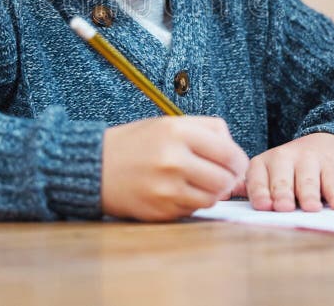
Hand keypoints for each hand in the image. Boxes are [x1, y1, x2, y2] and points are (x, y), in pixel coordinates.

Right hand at [101, 116, 248, 221]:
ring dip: (214, 192)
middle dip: (229, 179)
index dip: (238, 161)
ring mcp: (166, 187)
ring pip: (212, 197)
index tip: (235, 163)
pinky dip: (195, 202)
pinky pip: (193, 209)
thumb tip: (235, 155)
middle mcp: (173, 159)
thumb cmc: (135, 143)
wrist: (95, 165)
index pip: (228, 152)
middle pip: (224, 178)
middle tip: (224, 177)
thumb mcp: (168, 123)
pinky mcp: (160, 209)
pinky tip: (183, 191)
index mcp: (177, 131)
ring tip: (202, 183)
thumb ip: (206, 131)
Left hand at [230, 133, 333, 211]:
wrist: (326, 144)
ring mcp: (309, 159)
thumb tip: (220, 196)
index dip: (260, 192)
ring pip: (307, 179)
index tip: (264, 206)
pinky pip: (333, 180)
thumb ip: (250, 187)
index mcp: (263, 163)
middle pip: (282, 179)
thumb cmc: (290, 169)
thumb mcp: (268, 174)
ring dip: (308, 194)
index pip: (257, 179)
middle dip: (282, 194)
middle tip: (284, 207)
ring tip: (311, 208)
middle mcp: (284, 158)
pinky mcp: (332, 164)